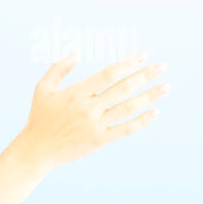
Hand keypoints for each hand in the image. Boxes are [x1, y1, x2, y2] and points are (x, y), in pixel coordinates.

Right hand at [0, 51, 169, 203]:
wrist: (37, 150)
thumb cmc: (39, 117)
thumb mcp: (42, 89)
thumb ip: (58, 69)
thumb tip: (76, 53)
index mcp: (76, 93)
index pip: (108, 74)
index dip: (128, 63)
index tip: (143, 56)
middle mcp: (88, 108)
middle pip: (123, 88)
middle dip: (145, 75)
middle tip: (162, 66)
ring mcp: (95, 125)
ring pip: (128, 108)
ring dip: (150, 96)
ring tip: (166, 86)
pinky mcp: (100, 140)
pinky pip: (126, 129)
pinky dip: (142, 121)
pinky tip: (155, 112)